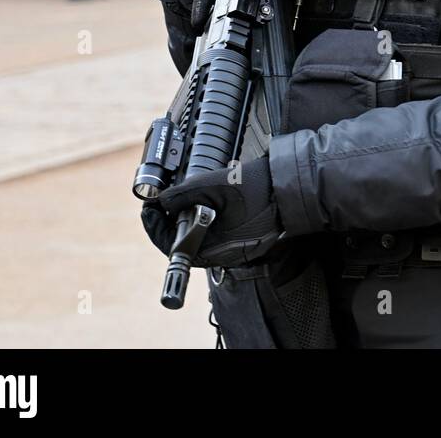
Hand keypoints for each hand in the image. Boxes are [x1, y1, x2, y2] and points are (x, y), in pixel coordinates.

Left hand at [140, 157, 281, 266]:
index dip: (154, 225)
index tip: (148, 207)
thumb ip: (184, 194)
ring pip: (197, 238)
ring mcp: (232, 248)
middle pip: (182, 243)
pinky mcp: (239, 239)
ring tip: (177, 199)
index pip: (171, 246)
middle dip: (168, 221)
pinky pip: (213, 234)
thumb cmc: (260, 188)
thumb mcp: (215, 185)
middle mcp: (221, 255)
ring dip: (185, 219)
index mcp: (214, 249)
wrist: (291, 186)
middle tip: (160, 200)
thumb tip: (162, 200)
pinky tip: (201, 202)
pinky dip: (203, 219)